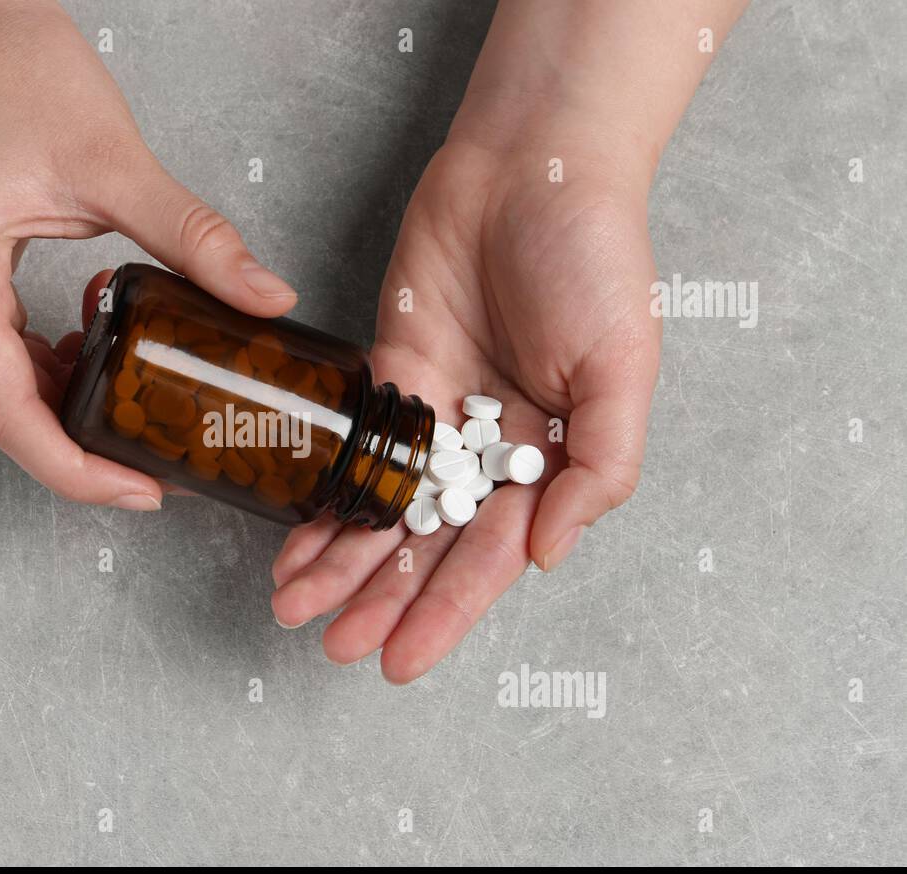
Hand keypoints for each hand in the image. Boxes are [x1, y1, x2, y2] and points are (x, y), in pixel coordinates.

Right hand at [0, 0, 295, 508]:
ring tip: (143, 424)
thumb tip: (265, 298)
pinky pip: (4, 360)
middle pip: (3, 415)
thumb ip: (193, 237)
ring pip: (3, 395)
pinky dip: (57, 374)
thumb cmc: (18, 77)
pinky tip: (104, 364)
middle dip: (83, 453)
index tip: (137, 490)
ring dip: (71, 416)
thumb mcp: (115, 162)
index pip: (4, 409)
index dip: (73, 467)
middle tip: (159, 471)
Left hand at [270, 129, 660, 682]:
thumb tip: (548, 554)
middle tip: (335, 648)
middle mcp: (489, 450)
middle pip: (428, 545)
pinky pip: (352, 451)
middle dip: (381, 600)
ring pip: (382, 509)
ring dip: (341, 563)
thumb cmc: (594, 259)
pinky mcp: (389, 379)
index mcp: (550, 460)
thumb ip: (597, 466)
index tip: (401, 659)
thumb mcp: (623, 367)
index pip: (490, 556)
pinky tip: (296, 538)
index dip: (446, 611)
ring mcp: (435, 416)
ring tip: (294, 610)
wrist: (529, 169)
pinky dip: (324, 496)